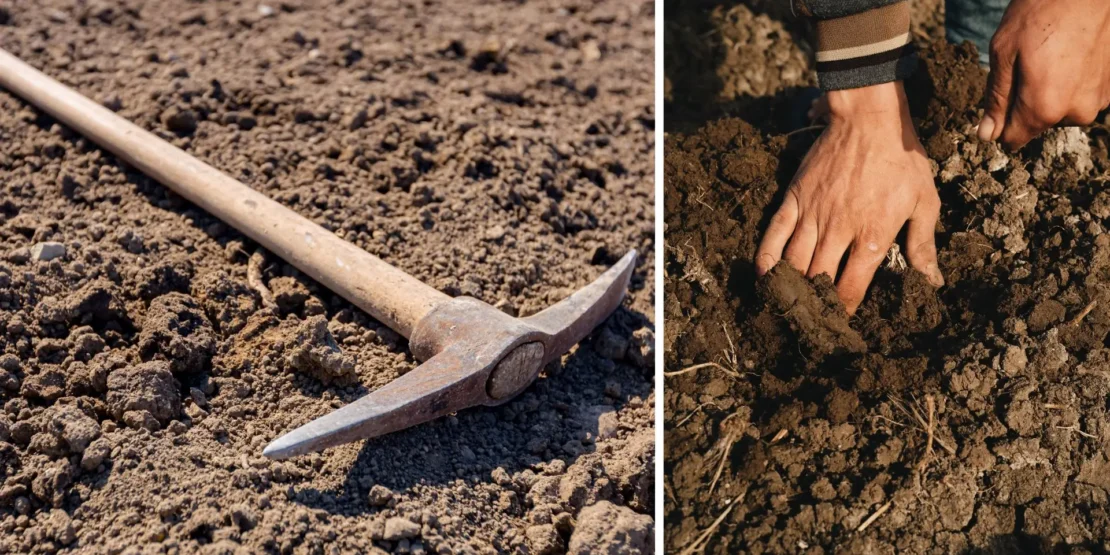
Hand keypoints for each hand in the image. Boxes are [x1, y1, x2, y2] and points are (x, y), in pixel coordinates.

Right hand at [755, 82, 943, 313]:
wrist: (869, 119)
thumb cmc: (902, 160)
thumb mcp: (924, 202)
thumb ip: (922, 246)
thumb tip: (931, 283)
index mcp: (871, 235)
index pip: (851, 288)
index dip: (846, 312)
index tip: (844, 324)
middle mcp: (838, 229)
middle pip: (818, 280)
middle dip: (816, 307)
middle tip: (816, 321)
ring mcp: (811, 214)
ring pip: (794, 263)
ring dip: (792, 289)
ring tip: (793, 306)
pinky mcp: (794, 199)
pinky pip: (773, 234)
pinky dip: (766, 260)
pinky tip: (765, 278)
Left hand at [977, 0, 1109, 148]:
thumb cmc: (1041, 15)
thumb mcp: (1004, 54)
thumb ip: (996, 99)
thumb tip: (986, 135)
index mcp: (1044, 108)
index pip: (1013, 140)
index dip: (999, 124)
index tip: (1000, 98)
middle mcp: (1076, 112)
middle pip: (1036, 124)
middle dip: (1025, 102)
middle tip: (1027, 66)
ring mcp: (1098, 101)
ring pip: (1060, 111)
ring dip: (1050, 93)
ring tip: (1050, 58)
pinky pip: (1080, 97)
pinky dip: (1071, 83)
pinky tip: (1069, 58)